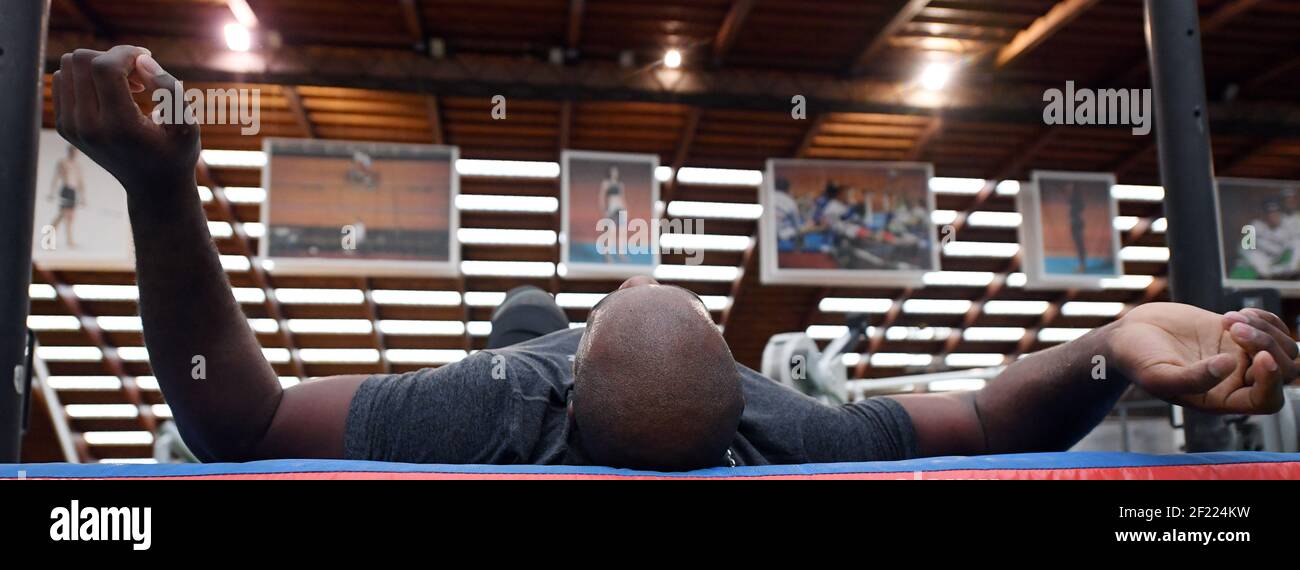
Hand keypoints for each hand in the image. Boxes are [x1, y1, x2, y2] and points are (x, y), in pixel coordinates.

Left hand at [53, 46, 199, 191]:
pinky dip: (86, 76)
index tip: (147, 59)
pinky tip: (111, 91)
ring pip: (68, 67)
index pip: (104, 67)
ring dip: (98, 66)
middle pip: (81, 61)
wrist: (153, 187)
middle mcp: (87, 127)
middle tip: (138, 75)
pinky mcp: (65, 126)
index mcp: (118, 127)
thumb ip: (170, 90)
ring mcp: (72, 127)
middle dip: (112, 57)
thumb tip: (142, 61)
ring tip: (126, 84)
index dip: (125, 53)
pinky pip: (63, 80)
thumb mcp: (187, 125)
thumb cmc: (175, 152)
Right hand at [1108, 303, 1293, 413]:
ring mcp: (1240, 355)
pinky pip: (1272, 327)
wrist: (1129, 334)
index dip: (1272, 381)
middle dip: (1267, 346)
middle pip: (1284, 371)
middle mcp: (1236, 380)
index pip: (1267, 401)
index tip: (1259, 357)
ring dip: (1265, 329)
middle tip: (1234, 329)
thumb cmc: (1137, 361)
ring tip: (1230, 319)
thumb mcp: (1159, 376)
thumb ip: (1193, 379)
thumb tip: (1230, 366)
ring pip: (1284, 347)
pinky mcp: (1236, 332)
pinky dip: (1264, 317)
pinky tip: (1236, 315)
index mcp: (1221, 399)